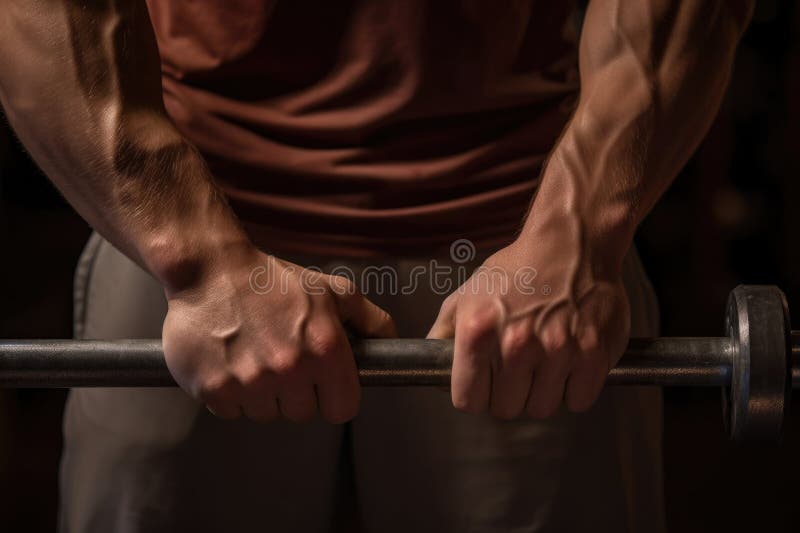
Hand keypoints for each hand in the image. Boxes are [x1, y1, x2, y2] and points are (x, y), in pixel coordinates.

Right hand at [161, 246, 395, 422]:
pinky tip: (230, 361)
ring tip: (254, 356)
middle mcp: (290, 369)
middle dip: (296, 393)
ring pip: (266, 414)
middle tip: (282, 361)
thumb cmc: (273, 280)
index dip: (334, 397)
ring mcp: (251, 382)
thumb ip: (370, 319)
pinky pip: (231, 411)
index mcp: (325, 349)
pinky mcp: (214, 389)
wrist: (211, 268)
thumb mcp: (332, 290)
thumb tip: (393, 343)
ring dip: (262, 395)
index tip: (322, 384)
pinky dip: (230, 394)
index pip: (342, 409)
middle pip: (302, 414)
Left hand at [428, 233, 629, 418]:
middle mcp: (516, 344)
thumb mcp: (467, 294)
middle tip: (519, 369)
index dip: (476, 394)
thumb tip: (429, 365)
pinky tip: (570, 360)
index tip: (485, 385)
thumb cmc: (518, 268)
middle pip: (506, 410)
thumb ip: (442, 333)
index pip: (468, 400)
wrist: (571, 242)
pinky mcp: (594, 353)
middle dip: (510, 394)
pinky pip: (579, 400)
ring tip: (545, 360)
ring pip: (543, 408)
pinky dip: (576, 388)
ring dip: (543, 392)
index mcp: (478, 331)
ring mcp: (557, 350)